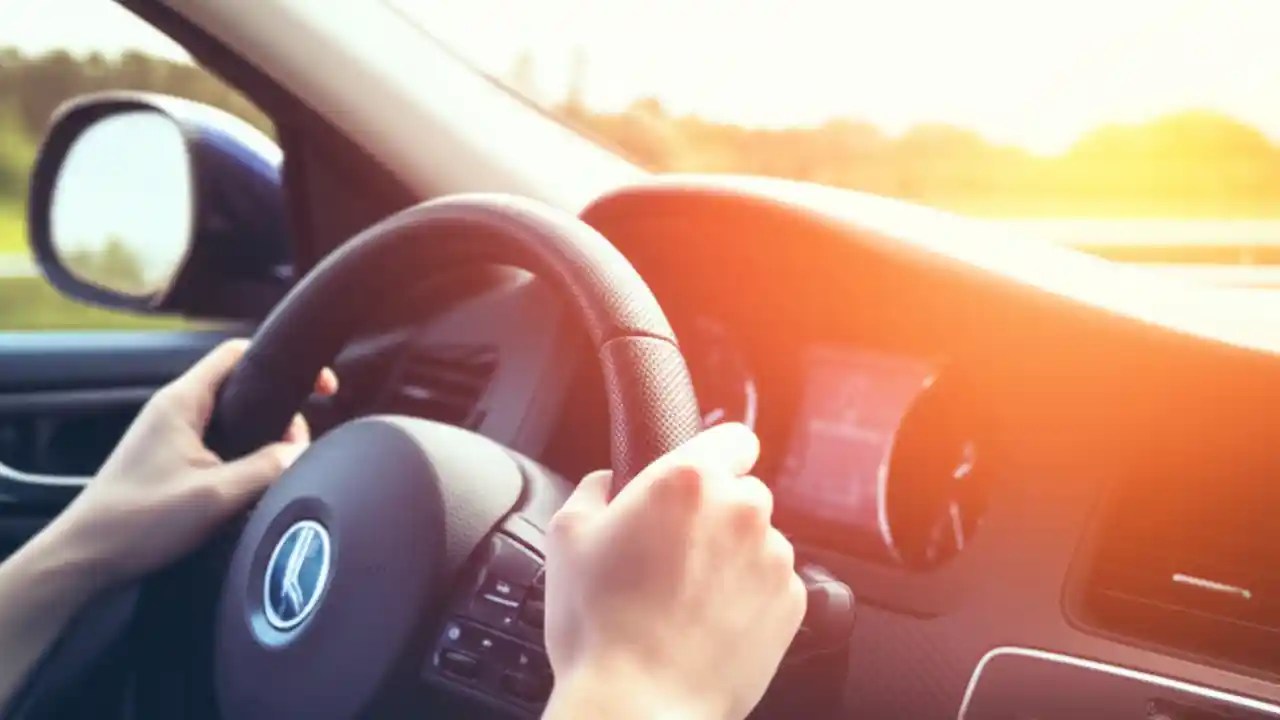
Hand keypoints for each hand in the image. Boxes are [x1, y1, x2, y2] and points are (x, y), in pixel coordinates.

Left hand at [42, 339, 335, 593]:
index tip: (319, 385)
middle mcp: (175, 410)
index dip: (284, 362)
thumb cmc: (137, 522)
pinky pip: (219, 444)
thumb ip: (265, 468)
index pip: (239, 353)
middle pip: (243, 387)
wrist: (83, 558)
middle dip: (280, 410)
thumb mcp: (214, 495)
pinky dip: (243, 455)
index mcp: (182, 401)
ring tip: (280, 466)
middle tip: (298, 444)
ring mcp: (170, 435)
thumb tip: (302, 451)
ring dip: (262, 437)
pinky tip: (254, 483)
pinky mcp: (169, 461)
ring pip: (233, 419)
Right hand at [542, 423, 805, 719]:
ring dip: (733, 557)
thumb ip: (593, 490)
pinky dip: (749, 597)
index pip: (732, 436)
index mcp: (688, 480)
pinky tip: (710, 622)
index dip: (714, 455)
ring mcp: (773, 558)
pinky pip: (773, 584)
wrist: (639, 705)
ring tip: (688, 597)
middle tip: (673, 551)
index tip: (698, 479)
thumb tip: (606, 483)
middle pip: (743, 492)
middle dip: (715, 514)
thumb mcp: (567, 538)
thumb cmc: (600, 626)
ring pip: (759, 540)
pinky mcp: (792, 603)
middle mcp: (741, 510)